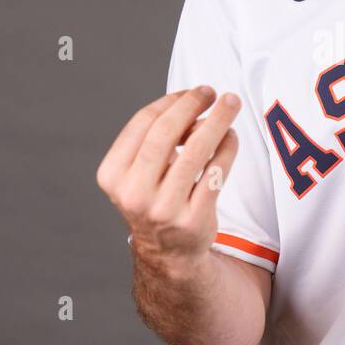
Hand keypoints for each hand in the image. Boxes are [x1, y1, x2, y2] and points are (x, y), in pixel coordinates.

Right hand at [96, 85, 240, 268]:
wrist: (167, 253)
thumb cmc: (155, 198)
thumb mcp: (140, 172)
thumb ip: (158, 139)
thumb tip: (195, 105)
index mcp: (113, 175)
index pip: (142, 124)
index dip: (170, 101)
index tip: (191, 92)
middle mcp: (133, 193)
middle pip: (166, 134)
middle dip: (191, 105)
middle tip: (212, 92)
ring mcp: (163, 208)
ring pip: (196, 151)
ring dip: (217, 121)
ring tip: (231, 104)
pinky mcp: (193, 219)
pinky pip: (215, 173)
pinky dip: (227, 148)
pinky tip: (232, 136)